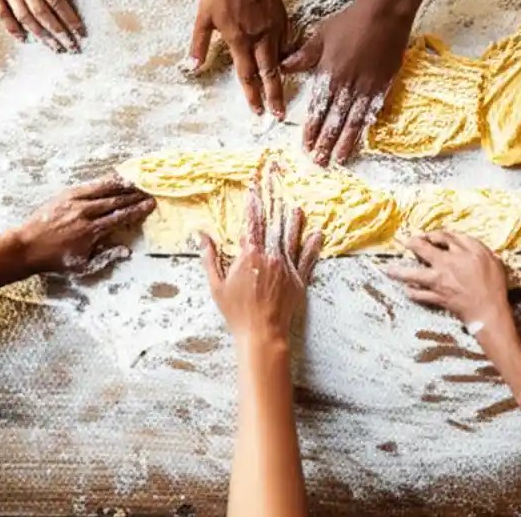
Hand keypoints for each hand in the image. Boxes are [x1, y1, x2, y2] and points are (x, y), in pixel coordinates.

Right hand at [0, 0, 87, 51]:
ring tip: (52, 47)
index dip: (70, 19)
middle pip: (44, 16)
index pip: (58, 2)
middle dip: (60, 33)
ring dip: (40, 35)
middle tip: (71, 48)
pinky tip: (21, 38)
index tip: (80, 32)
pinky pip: (1, 13)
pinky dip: (12, 28)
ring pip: (25, 18)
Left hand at [14, 174, 154, 272]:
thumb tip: (127, 251)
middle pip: (115, 202)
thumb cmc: (54, 259)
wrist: (26, 247)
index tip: (150, 205)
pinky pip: (89, 186)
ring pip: (104, 190)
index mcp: (91, 231)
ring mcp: (74, 202)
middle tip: (148, 191)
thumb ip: (106, 257)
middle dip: (134, 196)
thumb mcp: (82, 265)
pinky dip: (103, 182)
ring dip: (122, 186)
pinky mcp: (66, 195)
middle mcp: (85, 213)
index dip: (137, 210)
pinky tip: (113, 179)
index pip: (120, 217)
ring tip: (136, 182)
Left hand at [191, 0, 290, 117]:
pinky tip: (285, 61)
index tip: (257, 111)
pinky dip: (285, 54)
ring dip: (281, 77)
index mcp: (239, 41)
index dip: (252, 96)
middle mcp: (259, 38)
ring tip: (282, 92)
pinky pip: (286, 41)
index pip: (247, 76)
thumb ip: (198, 45)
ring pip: (280, 59)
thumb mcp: (203, 19)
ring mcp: (274, 28)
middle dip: (275, 96)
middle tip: (279, 114)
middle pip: (270, 74)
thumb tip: (191, 67)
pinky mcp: (282, 18)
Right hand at [200, 178, 322, 343]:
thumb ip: (210, 257)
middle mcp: (271, 257)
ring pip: (291, 239)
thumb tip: (202, 236)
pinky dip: (313, 246)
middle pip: (272, 226)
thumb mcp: (217, 284)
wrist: (262, 333)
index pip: (251, 224)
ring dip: (294, 222)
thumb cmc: (237, 311)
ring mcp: (287, 267)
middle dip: (273, 205)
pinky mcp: (299, 280)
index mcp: (250, 256)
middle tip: (276, 188)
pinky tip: (318, 234)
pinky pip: (307, 259)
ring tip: (297, 208)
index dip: (252, 206)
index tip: (253, 191)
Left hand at [282, 0, 412, 165]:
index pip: (318, 109)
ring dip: (345, 142)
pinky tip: (362, 139)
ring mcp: (367, 88)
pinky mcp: (383, 85)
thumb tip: (283, 68)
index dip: (311, 129)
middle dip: (325, 143)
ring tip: (338, 159)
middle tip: (319, 162)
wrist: (385, 14)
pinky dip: (366, 127)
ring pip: (353, 121)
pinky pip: (373, 111)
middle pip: (334, 121)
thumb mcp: (322, 35)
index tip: (306, 146)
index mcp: (329, 74)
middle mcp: (347, 86)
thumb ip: (304, 56)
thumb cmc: (352, 21)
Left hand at [387, 230, 514, 330]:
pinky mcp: (436, 297)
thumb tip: (455, 238)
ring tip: (388, 270)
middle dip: (411, 244)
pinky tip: (407, 289)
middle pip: (421, 249)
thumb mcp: (488, 257)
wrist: (488, 310)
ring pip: (413, 274)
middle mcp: (445, 265)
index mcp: (459, 253)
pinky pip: (419, 295)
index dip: (433, 234)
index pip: (442, 237)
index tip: (428, 236)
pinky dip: (412, 292)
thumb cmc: (492, 284)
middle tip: (406, 243)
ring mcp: (438, 282)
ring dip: (399, 271)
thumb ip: (471, 245)